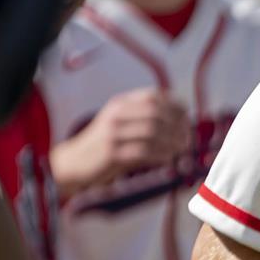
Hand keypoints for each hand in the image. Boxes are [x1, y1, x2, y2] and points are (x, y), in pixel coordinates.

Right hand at [50, 89, 188, 194]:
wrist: (72, 163)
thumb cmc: (102, 145)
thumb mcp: (118, 123)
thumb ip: (142, 118)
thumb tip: (180, 122)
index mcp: (119, 104)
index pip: (153, 96)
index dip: (174, 106)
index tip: (186, 118)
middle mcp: (116, 115)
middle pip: (156, 114)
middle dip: (177, 126)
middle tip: (187, 139)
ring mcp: (113, 134)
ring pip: (153, 132)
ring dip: (172, 142)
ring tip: (180, 150)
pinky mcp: (112, 153)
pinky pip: (144, 152)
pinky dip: (161, 155)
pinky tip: (168, 159)